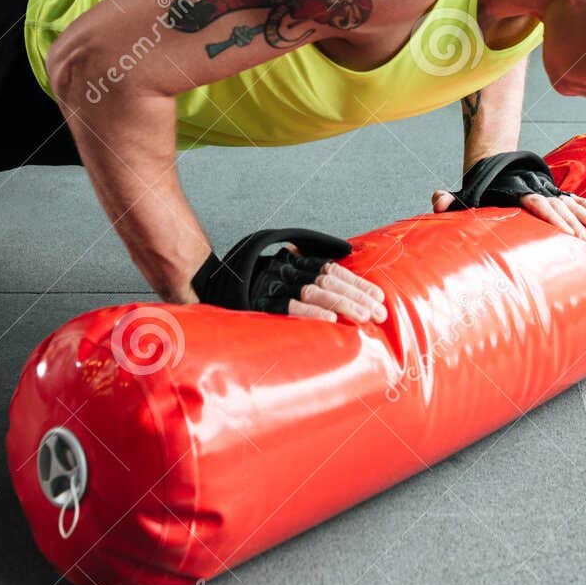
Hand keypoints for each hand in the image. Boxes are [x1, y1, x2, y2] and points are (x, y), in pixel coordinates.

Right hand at [192, 227, 387, 323]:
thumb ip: (304, 270)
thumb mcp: (279, 270)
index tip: (379, 298)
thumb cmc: (246, 283)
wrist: (205, 283)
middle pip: (330, 282)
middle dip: (358, 297)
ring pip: (316, 293)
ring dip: (344, 306)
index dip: (358, 284)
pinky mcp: (261, 304)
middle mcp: (285, 271)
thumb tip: (341, 262)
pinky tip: (332, 322)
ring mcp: (273, 287)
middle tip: (379, 313)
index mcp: (292, 263)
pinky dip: (312, 314)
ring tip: (364, 318)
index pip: (333, 271)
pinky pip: (290, 308)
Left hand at [431, 150, 585, 241]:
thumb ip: (448, 199)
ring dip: (584, 215)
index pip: (536, 202)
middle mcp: (533, 189)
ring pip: (567, 201)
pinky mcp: (549, 192)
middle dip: (574, 223)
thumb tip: (438, 200)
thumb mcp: (460, 194)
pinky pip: (570, 198)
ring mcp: (543, 189)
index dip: (551, 215)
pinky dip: (584, 205)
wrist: (489, 165)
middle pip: (556, 205)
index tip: (566, 230)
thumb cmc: (475, 189)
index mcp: (515, 192)